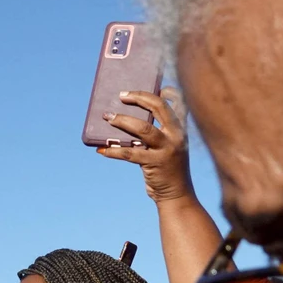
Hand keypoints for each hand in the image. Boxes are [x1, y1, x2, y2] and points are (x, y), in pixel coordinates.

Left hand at [96, 87, 194, 202]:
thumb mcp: (169, 147)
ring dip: (122, 121)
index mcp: (181, 129)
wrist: (176, 195)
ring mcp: (167, 149)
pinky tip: (101, 150)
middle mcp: (176, 136)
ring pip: (142, 129)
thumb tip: (126, 120)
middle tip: (121, 96)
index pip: (179, 103)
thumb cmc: (167, 168)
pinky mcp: (154, 163)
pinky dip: (113, 151)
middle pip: (159, 108)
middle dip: (139, 98)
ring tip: (108, 117)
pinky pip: (129, 153)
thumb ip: (157, 133)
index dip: (168, 92)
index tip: (156, 87)